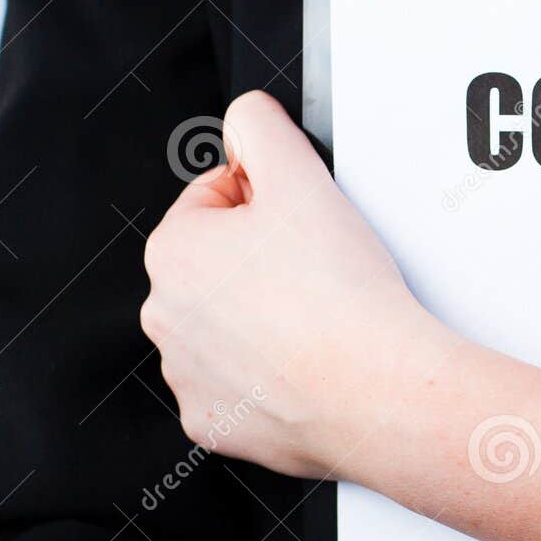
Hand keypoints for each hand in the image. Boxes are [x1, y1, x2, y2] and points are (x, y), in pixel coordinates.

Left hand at [141, 92, 540, 540]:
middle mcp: (164, 316)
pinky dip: (270, 376)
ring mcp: (188, 376)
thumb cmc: (341, 297)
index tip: (305, 226)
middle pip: (220, 267)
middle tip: (319, 272)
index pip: (216, 200)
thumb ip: (261, 124)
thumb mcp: (301, 175)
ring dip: (266, 318)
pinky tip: (308, 365)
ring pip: (230, 327)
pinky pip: (240, 387)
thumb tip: (245, 117)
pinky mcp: (216, 423)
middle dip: (264, 263)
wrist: (376, 390)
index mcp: (173, 251)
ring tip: (318, 320)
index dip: (270, 202)